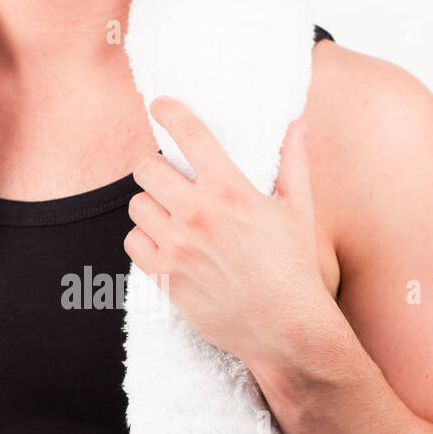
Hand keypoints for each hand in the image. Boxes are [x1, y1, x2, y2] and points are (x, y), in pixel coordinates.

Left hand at [125, 97, 342, 367]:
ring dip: (149, 206)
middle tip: (165, 178)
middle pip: (145, 168)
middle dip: (153, 168)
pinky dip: (143, 241)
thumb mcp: (299, 210)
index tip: (159, 105)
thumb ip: (294, 162)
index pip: (188, 133)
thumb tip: (298, 124)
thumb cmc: (294, 268)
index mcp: (231, 190)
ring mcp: (178, 247)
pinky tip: (164, 244)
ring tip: (168, 215)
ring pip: (136, 206)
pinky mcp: (165, 278)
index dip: (168, 111)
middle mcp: (199, 214)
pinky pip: (133, 243)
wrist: (285, 328)